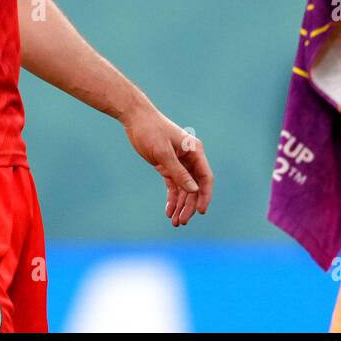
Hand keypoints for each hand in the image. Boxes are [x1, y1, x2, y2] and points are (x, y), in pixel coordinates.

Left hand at [122, 103, 212, 227]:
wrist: (135, 118)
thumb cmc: (150, 131)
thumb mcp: (163, 153)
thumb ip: (179, 172)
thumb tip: (194, 190)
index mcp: (194, 151)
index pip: (205, 177)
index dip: (205, 195)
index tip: (200, 211)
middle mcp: (190, 158)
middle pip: (195, 186)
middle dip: (189, 205)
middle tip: (181, 222)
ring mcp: (179, 162)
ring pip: (184, 188)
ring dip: (181, 205)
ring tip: (175, 222)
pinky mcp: (167, 165)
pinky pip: (174, 185)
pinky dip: (172, 198)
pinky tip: (169, 211)